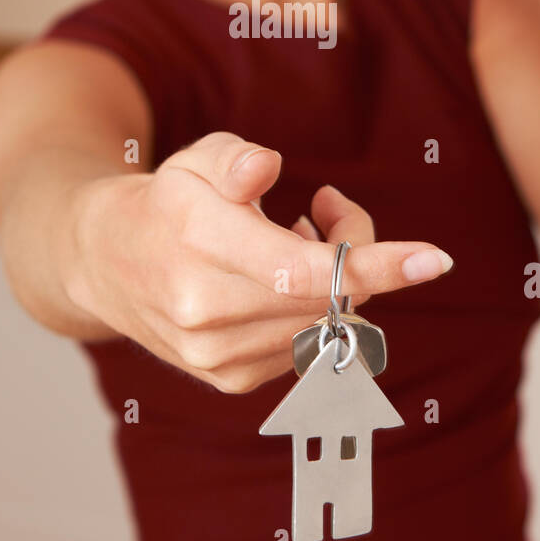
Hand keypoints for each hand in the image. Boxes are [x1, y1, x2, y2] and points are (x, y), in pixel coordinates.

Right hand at [61, 131, 452, 392]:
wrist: (104, 265)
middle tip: (326, 206)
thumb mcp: (195, 159)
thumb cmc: (167, 200)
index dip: (376, 263)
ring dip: (333, 281)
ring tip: (290, 236)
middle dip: (356, 249)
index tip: (435, 259)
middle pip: (329, 294)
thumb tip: (265, 167)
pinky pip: (305, 345)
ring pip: (324, 324)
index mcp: (199, 241)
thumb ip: (234, 159)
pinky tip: (274, 279)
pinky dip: (310, 310)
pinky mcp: (227, 380)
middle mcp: (207, 310)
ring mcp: (216, 355)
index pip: (306, 268)